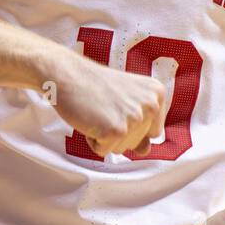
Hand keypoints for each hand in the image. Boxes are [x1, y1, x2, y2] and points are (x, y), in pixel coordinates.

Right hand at [50, 51, 166, 157]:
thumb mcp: (126, 99)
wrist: (68, 74)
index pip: (154, 131)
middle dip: (117, 132)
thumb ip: (141, 125)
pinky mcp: (117, 130)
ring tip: (97, 112)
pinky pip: (104, 151)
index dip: (131, 126)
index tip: (117, 107)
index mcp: (157, 93)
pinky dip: (92, 140)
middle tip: (104, 109)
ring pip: (122, 149)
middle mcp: (151, 105)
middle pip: (138, 143)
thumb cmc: (94, 85)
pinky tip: (90, 118)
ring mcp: (135, 117)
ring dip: (105, 136)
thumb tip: (146, 150)